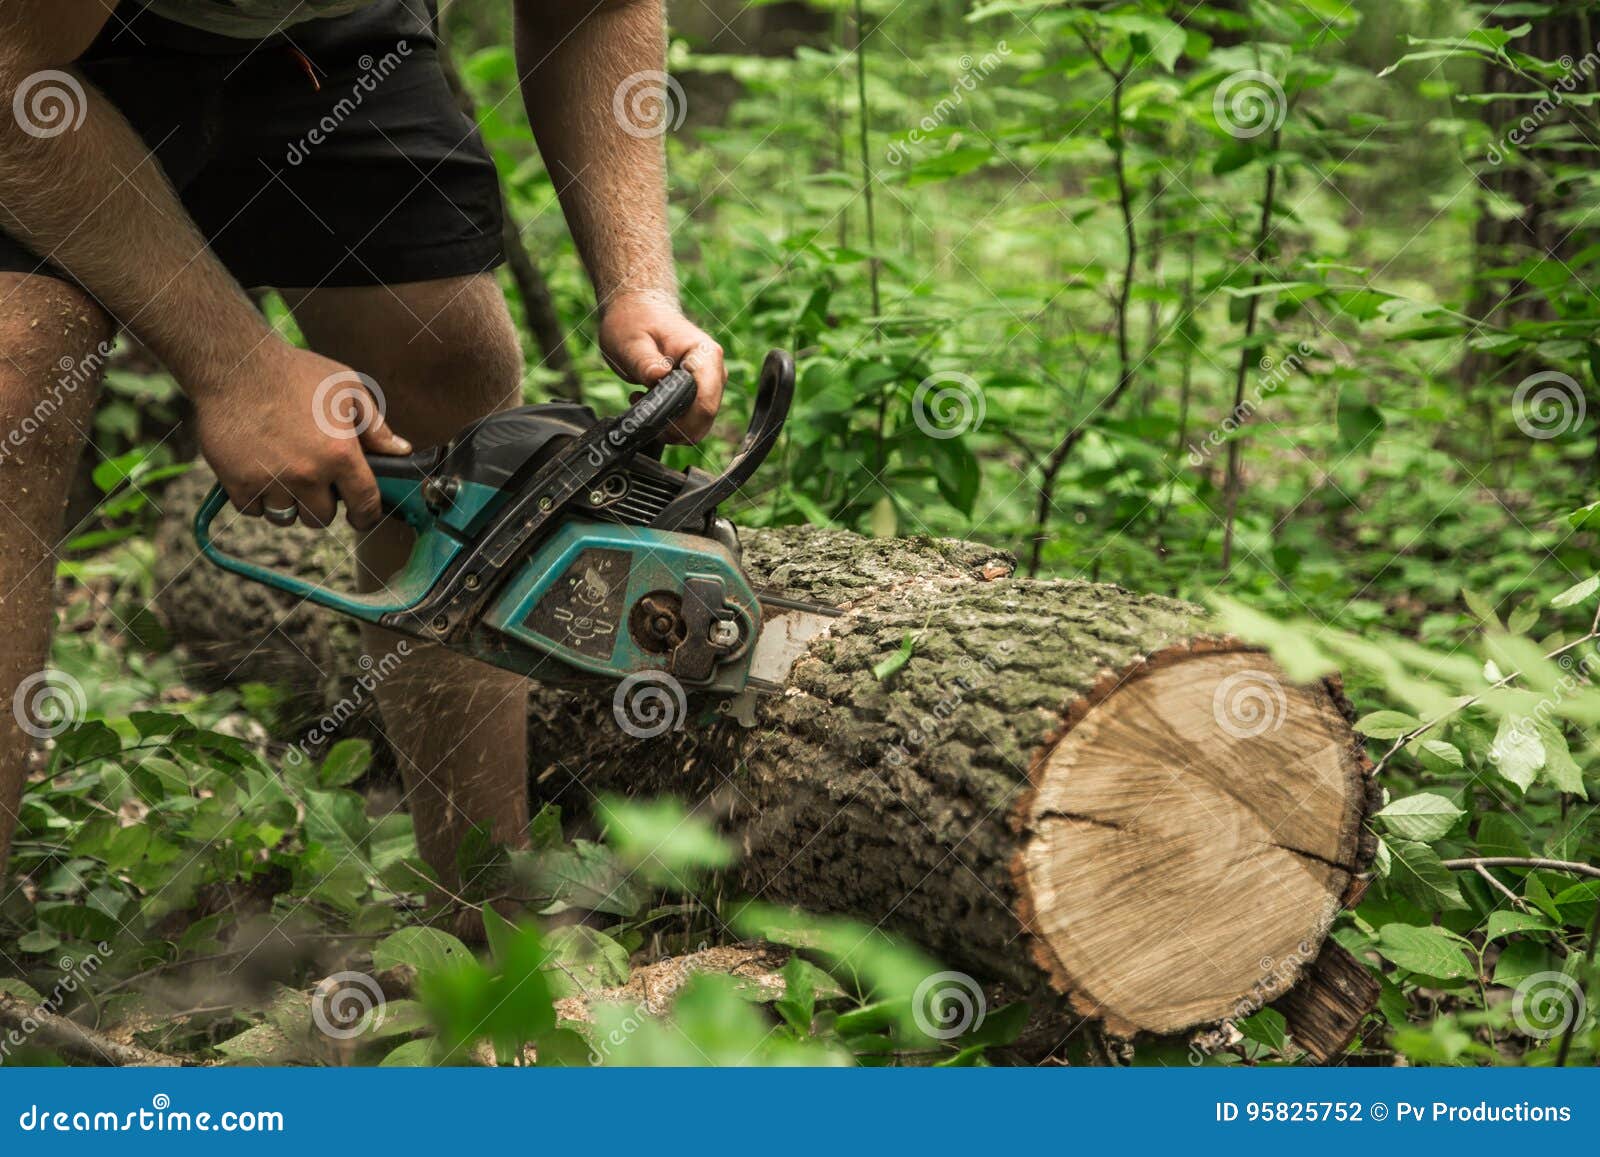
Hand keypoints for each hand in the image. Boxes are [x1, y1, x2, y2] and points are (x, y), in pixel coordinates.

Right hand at [192, 342, 412, 530]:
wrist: (234, 365)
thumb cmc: (294, 372)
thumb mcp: (347, 388)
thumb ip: (375, 425)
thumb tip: (400, 451)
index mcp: (340, 454)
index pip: (365, 503)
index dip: (366, 516)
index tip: (361, 517)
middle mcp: (308, 474)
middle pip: (321, 518)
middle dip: (321, 505)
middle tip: (314, 484)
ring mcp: (271, 480)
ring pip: (285, 517)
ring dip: (288, 504)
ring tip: (285, 478)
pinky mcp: (238, 482)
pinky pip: (253, 510)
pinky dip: (256, 499)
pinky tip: (259, 474)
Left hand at [597, 291, 725, 442]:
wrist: (640, 312)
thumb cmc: (636, 322)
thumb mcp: (631, 341)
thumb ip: (645, 362)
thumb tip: (659, 377)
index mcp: (705, 356)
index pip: (705, 404)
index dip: (680, 422)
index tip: (652, 419)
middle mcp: (715, 372)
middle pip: (704, 418)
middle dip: (672, 426)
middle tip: (642, 409)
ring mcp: (711, 384)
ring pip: (699, 424)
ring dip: (668, 423)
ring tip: (642, 399)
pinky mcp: (701, 394)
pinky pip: (691, 421)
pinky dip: (669, 420)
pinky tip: (649, 401)